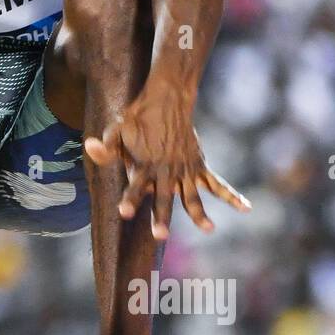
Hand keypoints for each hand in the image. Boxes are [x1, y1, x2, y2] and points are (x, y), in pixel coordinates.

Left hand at [84, 86, 249, 239]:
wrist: (168, 99)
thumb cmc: (138, 118)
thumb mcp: (117, 129)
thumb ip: (106, 145)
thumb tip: (89, 147)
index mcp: (144, 165)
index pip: (134, 186)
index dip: (129, 199)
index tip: (124, 212)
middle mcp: (166, 171)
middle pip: (163, 198)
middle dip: (161, 216)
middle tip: (160, 236)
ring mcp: (185, 170)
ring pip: (192, 197)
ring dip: (199, 214)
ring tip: (208, 229)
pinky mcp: (199, 167)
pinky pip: (217, 184)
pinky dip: (231, 196)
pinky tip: (246, 208)